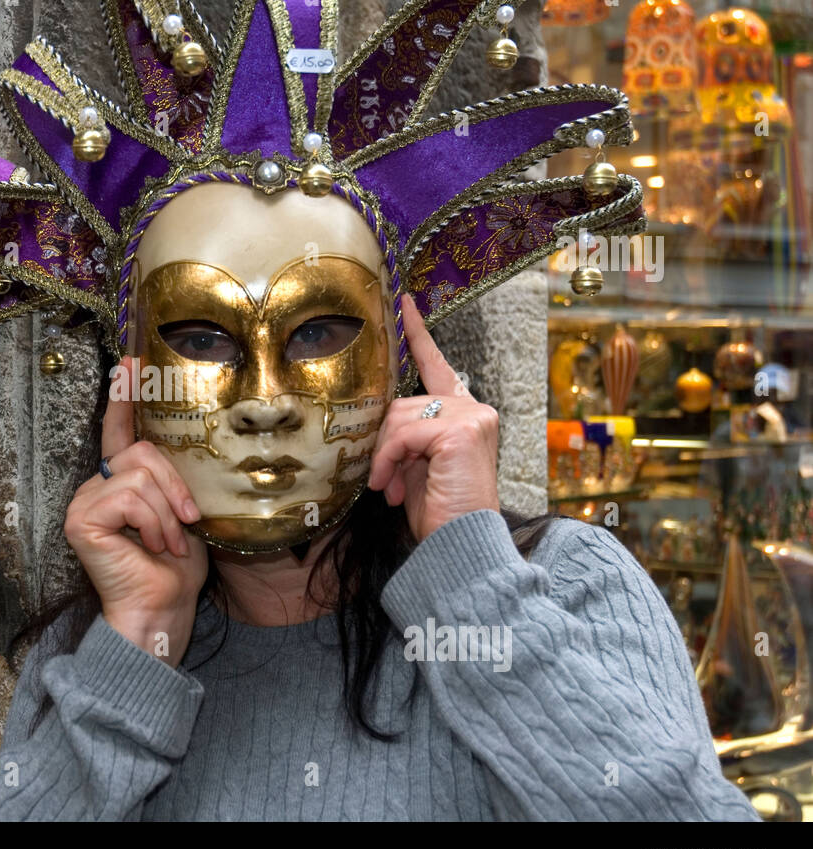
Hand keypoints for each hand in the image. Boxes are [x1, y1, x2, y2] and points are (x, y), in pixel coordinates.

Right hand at [64, 356, 207, 665]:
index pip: (120, 429)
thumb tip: (197, 440)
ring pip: (140, 474)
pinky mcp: (82, 519)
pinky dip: (153, 522)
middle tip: (189, 521)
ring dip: (168, 513)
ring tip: (169, 544)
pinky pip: (130, 496)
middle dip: (175, 486)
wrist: (162, 610)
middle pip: (143, 450)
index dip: (126, 394)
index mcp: (120, 481)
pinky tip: (152, 547)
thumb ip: (177, 478)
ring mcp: (85, 501)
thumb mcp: (186, 512)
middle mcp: (96, 485)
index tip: (134, 359)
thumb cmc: (175, 569)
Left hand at [367, 293, 499, 542]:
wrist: (461, 545)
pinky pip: (403, 434)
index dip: (418, 334)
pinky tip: (390, 487)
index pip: (438, 366)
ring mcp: (471, 416)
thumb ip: (404, 437)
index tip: (403, 304)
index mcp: (465, 414)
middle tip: (383, 480)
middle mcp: (474, 409)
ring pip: (399, 418)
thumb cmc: (440, 513)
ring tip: (388, 487)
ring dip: (384, 456)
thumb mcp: (416, 467)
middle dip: (385, 443)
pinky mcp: (460, 430)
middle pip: (403, 403)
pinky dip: (389, 460)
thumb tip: (374, 425)